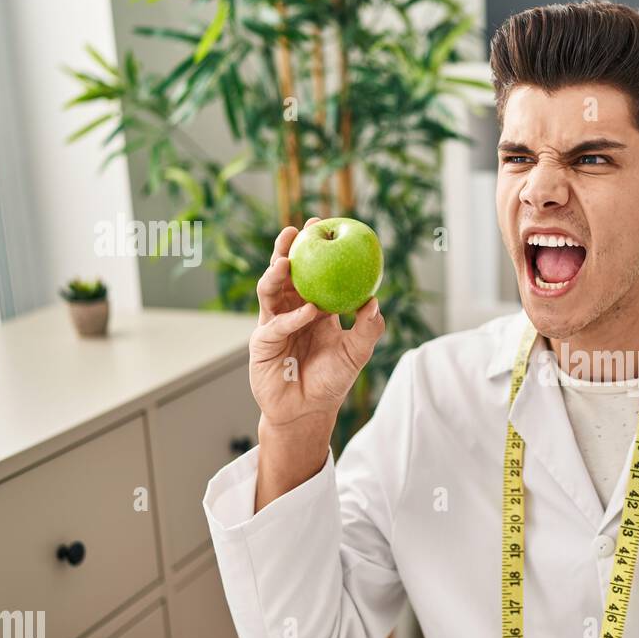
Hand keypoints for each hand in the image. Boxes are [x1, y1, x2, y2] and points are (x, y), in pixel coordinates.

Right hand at [250, 217, 384, 434]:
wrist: (307, 411)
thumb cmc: (331, 381)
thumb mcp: (356, 354)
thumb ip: (368, 329)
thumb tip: (376, 300)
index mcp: (314, 308)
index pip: (313, 273)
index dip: (317, 250)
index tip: (325, 226)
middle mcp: (291, 311)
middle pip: (285, 273)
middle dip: (287, 250)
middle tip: (298, 231)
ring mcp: (274, 324)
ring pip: (270, 291)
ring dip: (276, 274)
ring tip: (287, 261)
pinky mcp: (262, 343)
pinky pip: (277, 325)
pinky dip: (294, 318)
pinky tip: (309, 311)